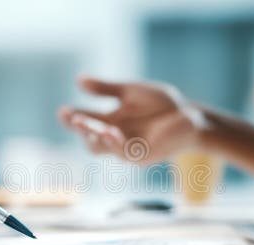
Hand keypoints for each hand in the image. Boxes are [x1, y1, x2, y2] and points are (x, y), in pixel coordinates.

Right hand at [58, 76, 200, 163]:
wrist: (190, 115)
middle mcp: (115, 137)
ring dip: (92, 136)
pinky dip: (114, 143)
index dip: (71, 118)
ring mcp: (127, 148)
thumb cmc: (163, 105)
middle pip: (88, 138)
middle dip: (79, 128)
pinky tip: (109, 131)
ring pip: (101, 148)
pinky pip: (122, 152)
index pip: (85, 121)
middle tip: (71, 118)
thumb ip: (106, 89)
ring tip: (83, 123)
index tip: (62, 110)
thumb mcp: (131, 92)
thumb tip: (78, 79)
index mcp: (110, 121)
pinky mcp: (141, 156)